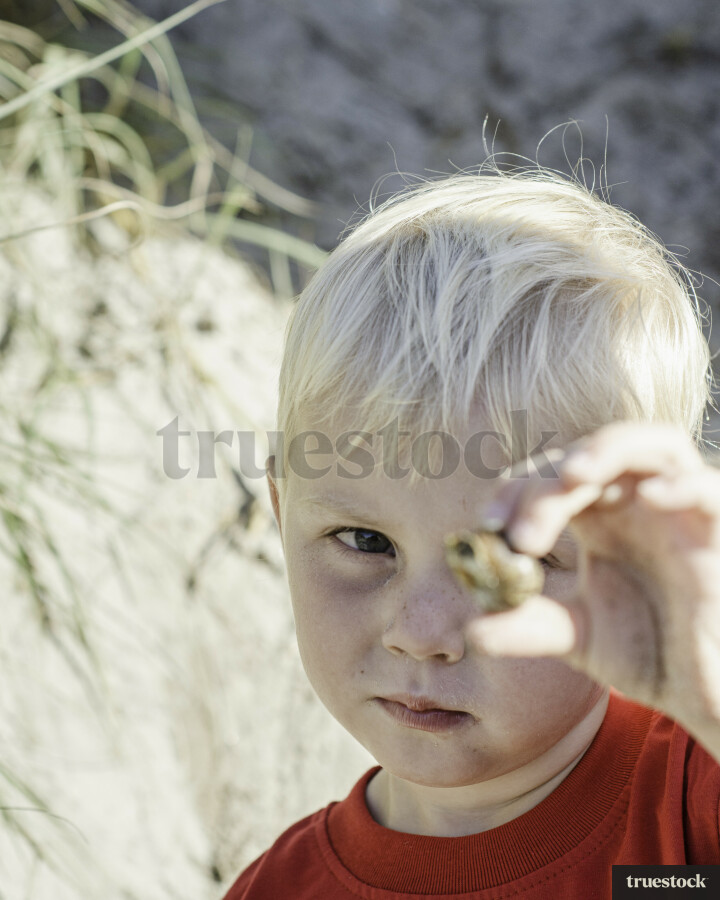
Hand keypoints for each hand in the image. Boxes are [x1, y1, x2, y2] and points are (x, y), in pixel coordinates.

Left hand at [468, 422, 719, 751]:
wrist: (705, 695)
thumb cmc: (649, 652)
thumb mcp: (576, 636)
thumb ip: (527, 625)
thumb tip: (472, 630)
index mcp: (599, 514)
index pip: (549, 477)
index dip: (515, 492)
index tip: (486, 526)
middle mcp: (637, 501)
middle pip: (588, 458)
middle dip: (546, 486)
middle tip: (519, 534)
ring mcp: (680, 511)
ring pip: (652, 445)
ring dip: (608, 450)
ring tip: (571, 476)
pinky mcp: (719, 533)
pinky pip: (711, 490)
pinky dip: (684, 484)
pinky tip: (651, 497)